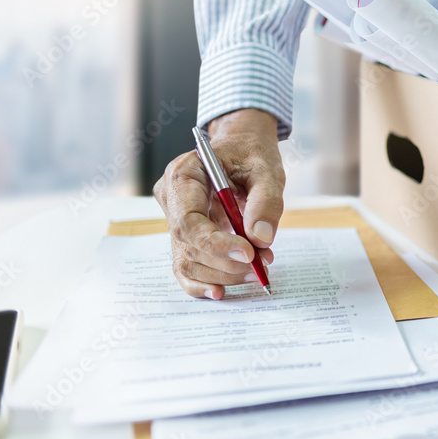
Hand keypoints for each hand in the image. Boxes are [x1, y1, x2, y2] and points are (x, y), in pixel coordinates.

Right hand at [153, 109, 285, 298]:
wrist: (242, 148)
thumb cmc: (250, 153)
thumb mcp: (266, 169)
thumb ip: (265, 201)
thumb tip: (261, 238)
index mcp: (183, 175)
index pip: (188, 221)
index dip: (216, 244)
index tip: (249, 253)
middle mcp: (171, 199)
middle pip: (188, 245)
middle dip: (226, 262)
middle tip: (263, 263)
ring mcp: (174, 219)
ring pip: (188, 260)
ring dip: (223, 274)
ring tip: (259, 267)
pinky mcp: (185, 235)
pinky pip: (187, 265)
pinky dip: (204, 282)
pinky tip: (224, 290)